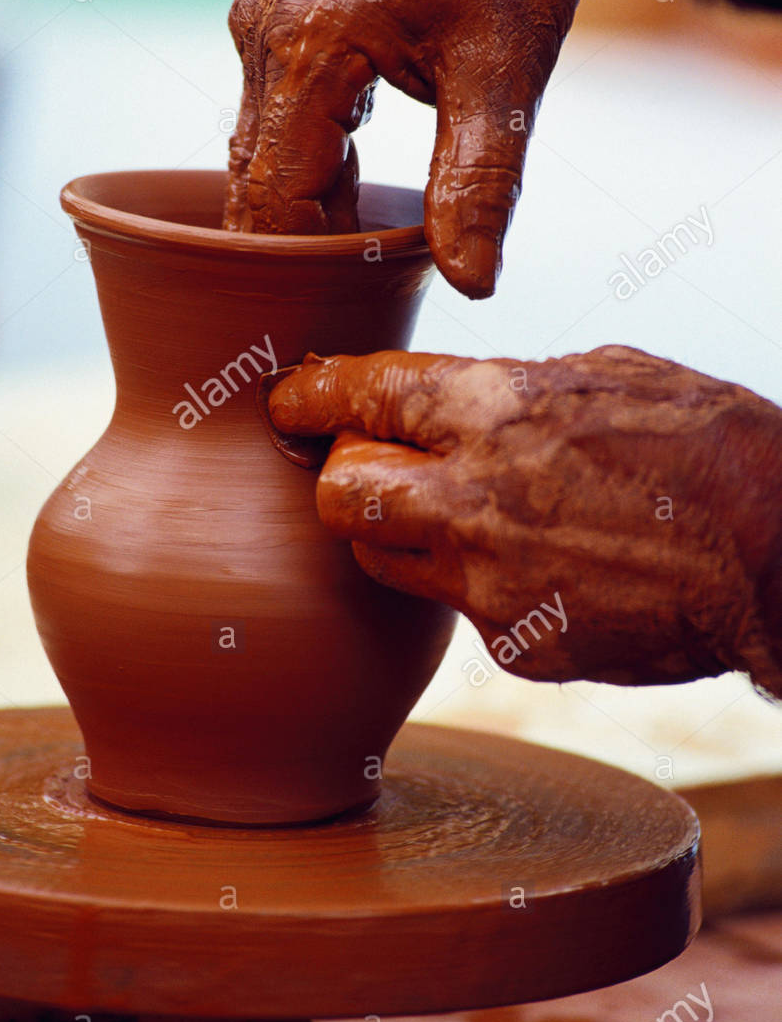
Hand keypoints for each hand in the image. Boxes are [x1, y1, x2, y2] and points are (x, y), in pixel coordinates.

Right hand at [225, 0, 580, 296]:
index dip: (294, 274)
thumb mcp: (507, 63)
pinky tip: (354, 202)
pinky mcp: (280, 25)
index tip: (327, 325)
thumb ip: (481, 179)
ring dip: (304, 215)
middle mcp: (262, 37)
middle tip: (342, 314)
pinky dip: (310, 173)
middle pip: (253, 188)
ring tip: (355, 269)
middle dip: (295, 255)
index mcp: (304, 47)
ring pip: (261, 159)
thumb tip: (471, 282)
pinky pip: (277, 125)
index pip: (271, 203)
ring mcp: (262, 28)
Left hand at [270, 346, 781, 693]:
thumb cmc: (703, 443)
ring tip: (471, 517)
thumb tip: (460, 396)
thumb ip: (509, 387)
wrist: (776, 553)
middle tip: (376, 468)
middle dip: (341, 479)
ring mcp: (489, 583)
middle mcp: (472, 499)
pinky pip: (460, 610)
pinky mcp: (515, 647)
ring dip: (401, 536)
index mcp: (492, 410)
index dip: (306, 397)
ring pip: (382, 562)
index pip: (355, 396)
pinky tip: (545, 567)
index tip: (288, 403)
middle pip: (335, 496)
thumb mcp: (605, 375)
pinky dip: (481, 586)